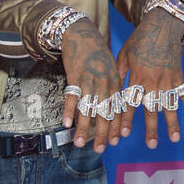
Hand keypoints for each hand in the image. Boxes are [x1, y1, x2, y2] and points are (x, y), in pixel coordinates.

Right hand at [60, 18, 123, 150]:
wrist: (82, 33)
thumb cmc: (96, 53)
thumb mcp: (111, 68)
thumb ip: (114, 86)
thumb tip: (114, 105)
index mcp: (114, 83)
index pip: (118, 109)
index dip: (116, 126)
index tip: (115, 141)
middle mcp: (104, 84)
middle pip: (104, 113)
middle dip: (102, 134)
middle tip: (100, 150)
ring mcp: (90, 81)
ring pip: (88, 109)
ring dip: (84, 128)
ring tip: (79, 143)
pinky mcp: (75, 76)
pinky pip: (72, 97)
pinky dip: (68, 111)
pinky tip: (66, 124)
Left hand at [116, 8, 183, 147]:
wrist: (163, 24)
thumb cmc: (140, 39)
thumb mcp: (124, 54)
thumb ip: (119, 73)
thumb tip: (112, 90)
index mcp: (137, 77)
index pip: (131, 103)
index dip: (127, 119)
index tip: (124, 135)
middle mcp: (154, 81)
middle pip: (152, 109)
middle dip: (151, 128)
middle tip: (152, 145)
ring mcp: (168, 80)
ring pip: (170, 105)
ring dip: (173, 123)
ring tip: (174, 138)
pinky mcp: (179, 76)